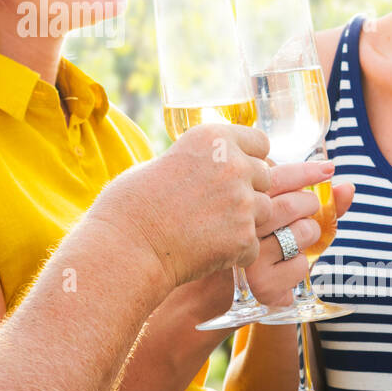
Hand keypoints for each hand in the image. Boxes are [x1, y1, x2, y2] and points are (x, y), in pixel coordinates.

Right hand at [87, 123, 273, 292]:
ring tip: (211, 231)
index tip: (238, 171)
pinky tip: (208, 252)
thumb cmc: (131, 205)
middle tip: (217, 207)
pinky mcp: (243, 237)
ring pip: (266, 211)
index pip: (259, 142)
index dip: (249, 158)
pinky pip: (253, 245)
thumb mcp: (164, 161)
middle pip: (266, 177)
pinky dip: (236, 252)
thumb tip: (211, 167)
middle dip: (248, 191)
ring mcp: (242, 202)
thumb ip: (197, 161)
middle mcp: (233, 165)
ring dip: (246, 221)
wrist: (126, 246)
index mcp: (213, 138)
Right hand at [246, 166, 355, 306]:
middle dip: (310, 205)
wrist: (266, 288)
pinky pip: (300, 263)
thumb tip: (347, 188)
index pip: (275, 178)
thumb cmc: (282, 242)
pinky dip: (304, 264)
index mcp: (242, 204)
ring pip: (299, 232)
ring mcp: (248, 256)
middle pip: (290, 204)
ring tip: (298, 240)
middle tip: (310, 211)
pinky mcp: (261, 283)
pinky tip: (289, 264)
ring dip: (310, 235)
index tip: (328, 169)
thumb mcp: (302, 217)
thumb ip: (325, 201)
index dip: (305, 172)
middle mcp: (240, 228)